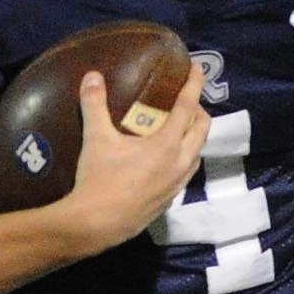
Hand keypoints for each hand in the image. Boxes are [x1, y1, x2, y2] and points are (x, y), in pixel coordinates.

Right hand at [67, 62, 209, 247]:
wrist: (98, 223)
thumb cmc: (99, 178)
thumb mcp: (95, 138)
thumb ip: (94, 104)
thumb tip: (92, 75)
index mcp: (167, 144)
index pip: (187, 107)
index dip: (194, 85)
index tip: (198, 70)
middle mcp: (180, 162)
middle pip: (202, 130)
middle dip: (199, 111)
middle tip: (187, 100)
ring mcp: (178, 183)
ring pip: (197, 153)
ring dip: (194, 136)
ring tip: (181, 127)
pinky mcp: (171, 199)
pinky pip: (187, 172)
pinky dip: (184, 157)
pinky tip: (168, 158)